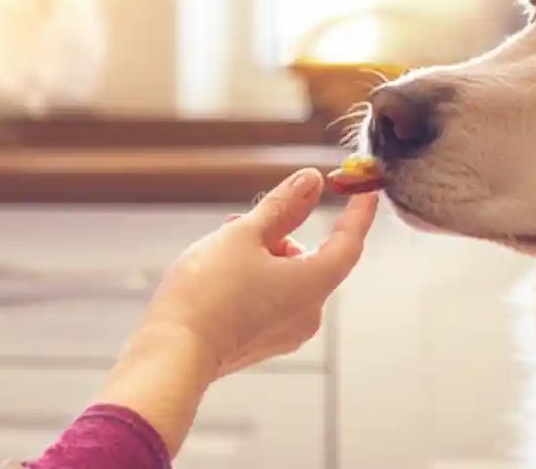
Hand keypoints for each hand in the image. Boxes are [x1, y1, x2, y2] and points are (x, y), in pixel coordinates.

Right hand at [95, 168, 378, 453]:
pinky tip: (221, 272)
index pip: (350, 241)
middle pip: (310, 258)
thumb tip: (312, 181)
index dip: (358, 211)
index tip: (364, 187)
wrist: (172, 354)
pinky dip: (256, 278)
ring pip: (288, 277)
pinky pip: (272, 299)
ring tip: (222, 246)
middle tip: (245, 219)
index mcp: (313, 284)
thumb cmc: (207, 292)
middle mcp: (309, 313)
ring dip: (264, 254)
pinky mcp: (263, 342)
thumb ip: (282, 206)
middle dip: (281, 233)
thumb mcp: (245, 235)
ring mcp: (287, 332)